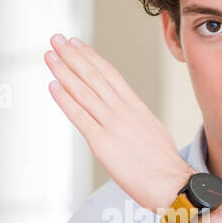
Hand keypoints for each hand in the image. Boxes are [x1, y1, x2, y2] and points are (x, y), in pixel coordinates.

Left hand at [44, 34, 192, 212]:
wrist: (172, 183)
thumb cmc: (163, 164)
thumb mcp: (151, 130)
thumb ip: (133, 118)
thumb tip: (120, 112)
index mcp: (136, 107)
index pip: (110, 74)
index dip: (91, 56)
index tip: (76, 43)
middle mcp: (124, 111)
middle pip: (94, 76)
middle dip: (73, 55)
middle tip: (56, 39)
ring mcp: (113, 126)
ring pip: (84, 92)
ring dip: (64, 71)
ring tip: (49, 56)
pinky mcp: (103, 144)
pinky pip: (80, 117)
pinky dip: (65, 100)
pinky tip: (53, 86)